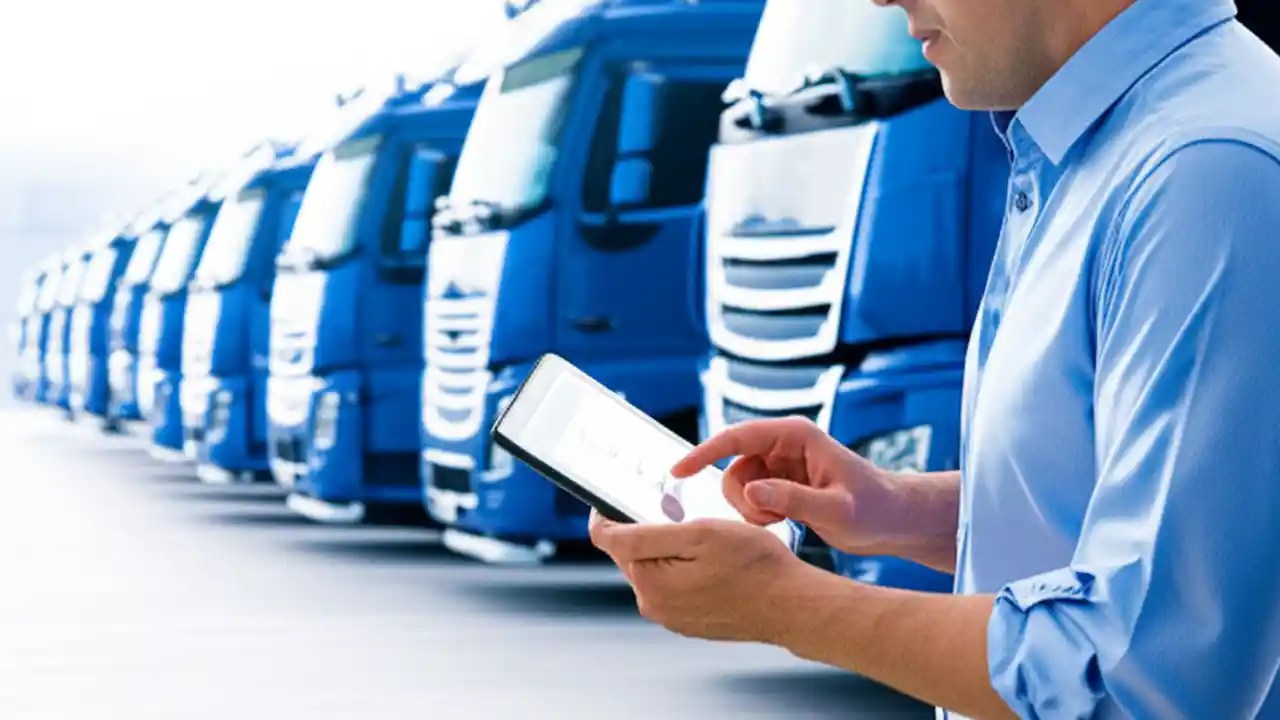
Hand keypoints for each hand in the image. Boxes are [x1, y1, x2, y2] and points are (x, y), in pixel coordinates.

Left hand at [589, 510, 813, 642]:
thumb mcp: (698, 534)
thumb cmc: (754, 566)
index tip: (618, 492)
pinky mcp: (689, 620)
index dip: (608, 509)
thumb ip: (643, 534)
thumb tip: (602, 533)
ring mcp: (672, 616)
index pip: (607, 538)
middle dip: (647, 529)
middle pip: (632, 552)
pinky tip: (714, 562)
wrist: (792, 605)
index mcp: (648, 581)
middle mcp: (654, 604)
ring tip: (705, 540)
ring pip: (655, 566)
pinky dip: (686, 567)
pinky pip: (675, 584)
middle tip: (683, 513)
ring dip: (669, 549)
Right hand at [671, 417, 908, 556]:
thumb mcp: (836, 510)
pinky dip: (758, 515)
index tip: (678, 471)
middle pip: (733, 466)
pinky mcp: (781, 482)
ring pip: (738, 485)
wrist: (894, 520)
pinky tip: (785, 523)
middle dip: (742, 498)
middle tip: (770, 520)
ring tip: (782, 523)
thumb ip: (793, 499)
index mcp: (796, 435)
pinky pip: (749, 497)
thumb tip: (751, 491)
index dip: (704, 452)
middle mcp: (784, 444)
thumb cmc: (874, 509)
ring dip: (750, 510)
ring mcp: (781, 463)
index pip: (738, 437)